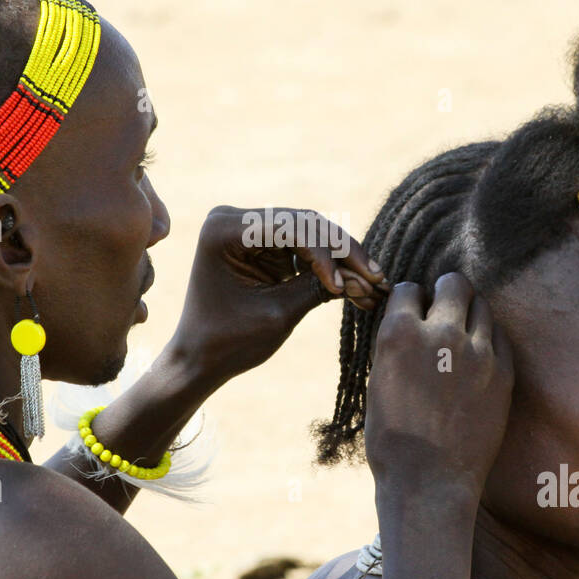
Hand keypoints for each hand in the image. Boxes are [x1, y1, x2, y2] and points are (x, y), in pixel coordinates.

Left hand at [168, 205, 389, 383]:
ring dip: (343, 261)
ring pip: (312, 235)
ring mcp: (250, 229)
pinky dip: (330, 268)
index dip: (325, 255)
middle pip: (305, 225)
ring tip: (375, 286)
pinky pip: (306, 248)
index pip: (289, 228)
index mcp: (224, 229)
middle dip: (344, 254)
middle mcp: (234, 219)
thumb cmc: (227, 341)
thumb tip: (363, 278)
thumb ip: (316, 289)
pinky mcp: (265, 244)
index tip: (347, 288)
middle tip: (378, 279)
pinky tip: (359, 288)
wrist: (200, 358)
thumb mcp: (276, 315)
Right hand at [364, 272, 513, 504]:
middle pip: (455, 283)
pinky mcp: (504, 373)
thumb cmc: (392, 440)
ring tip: (461, 335)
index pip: (409, 288)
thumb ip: (395, 344)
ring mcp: (478, 352)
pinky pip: (499, 336)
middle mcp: (441, 334)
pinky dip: (488, 340)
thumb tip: (407, 321)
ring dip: (469, 314)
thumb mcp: (377, 381)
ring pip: (482, 305)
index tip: (412, 311)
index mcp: (399, 333)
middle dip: (446, 291)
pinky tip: (477, 357)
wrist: (429, 483)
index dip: (410, 300)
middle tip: (443, 306)